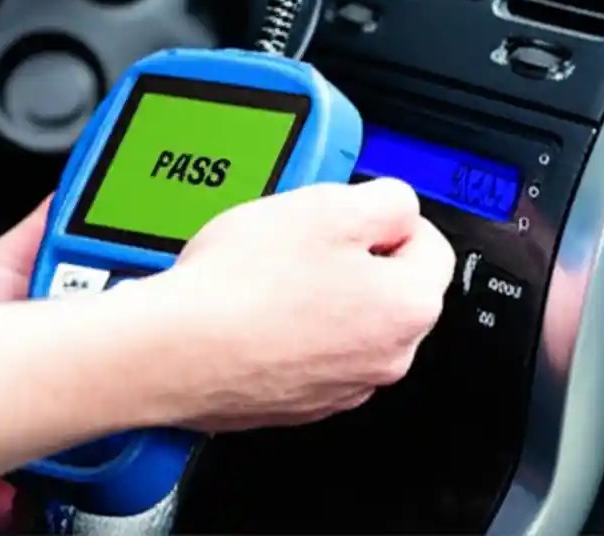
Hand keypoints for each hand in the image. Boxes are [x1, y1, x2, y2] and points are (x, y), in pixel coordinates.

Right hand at [133, 178, 453, 431]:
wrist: (174, 350)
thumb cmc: (242, 285)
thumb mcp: (326, 206)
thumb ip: (386, 199)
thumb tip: (395, 207)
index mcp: (409, 306)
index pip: (429, 244)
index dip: (386, 216)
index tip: (352, 210)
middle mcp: (386, 358)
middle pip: (386, 288)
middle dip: (349, 258)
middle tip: (298, 239)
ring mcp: (340, 388)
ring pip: (343, 323)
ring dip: (316, 296)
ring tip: (263, 274)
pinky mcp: (294, 404)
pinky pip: (304, 354)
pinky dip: (284, 332)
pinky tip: (248, 310)